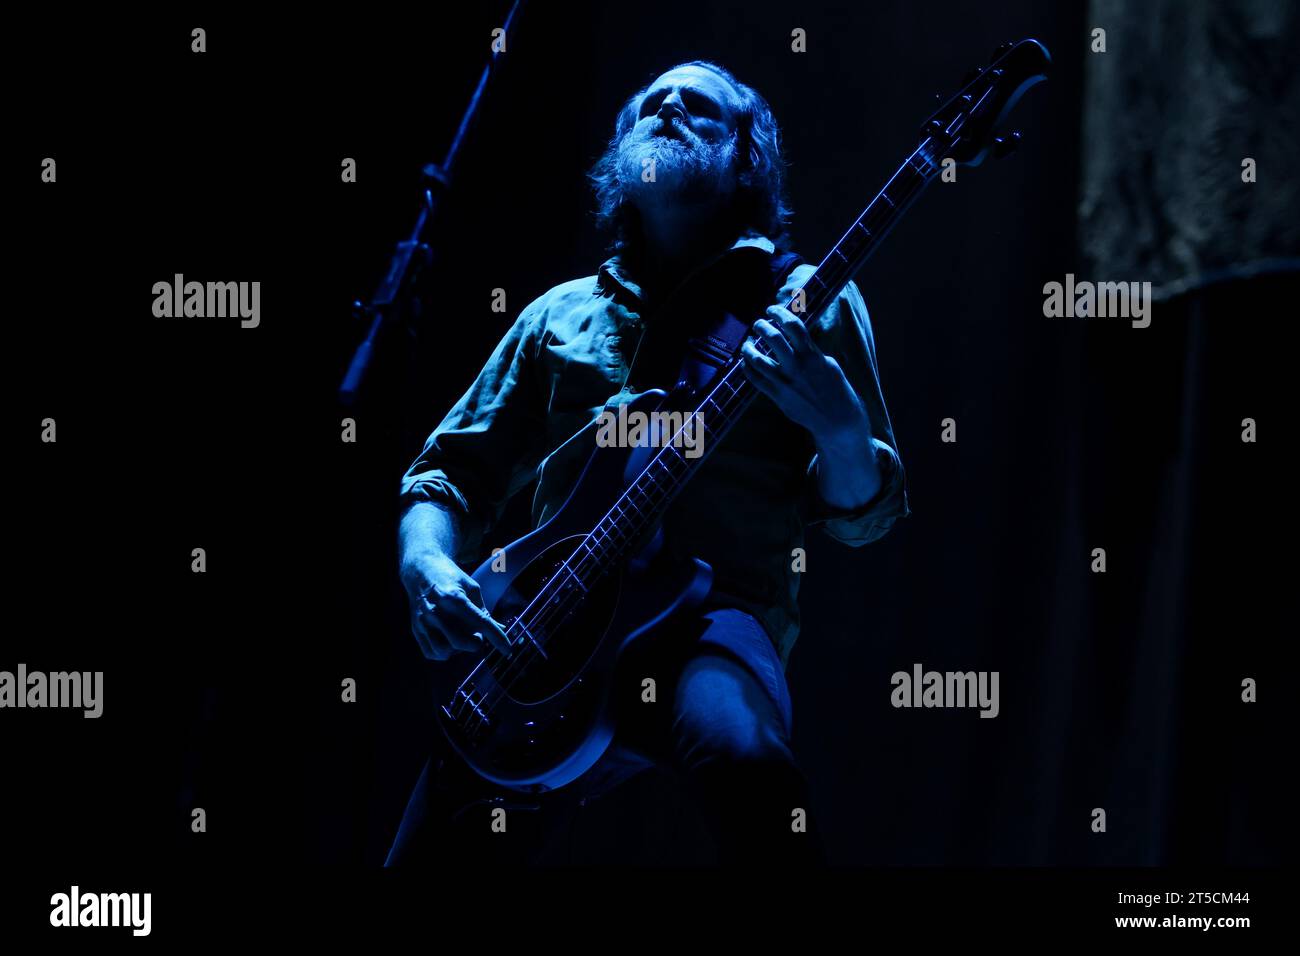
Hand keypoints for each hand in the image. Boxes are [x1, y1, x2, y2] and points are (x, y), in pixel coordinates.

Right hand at [400, 551, 511, 660]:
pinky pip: (431, 653)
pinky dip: (444, 653)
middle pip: (461, 642)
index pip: (480, 622)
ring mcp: (423, 621)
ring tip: (461, 636)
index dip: (496, 637)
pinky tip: (449, 640)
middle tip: (477, 635)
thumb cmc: (450, 577)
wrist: (421, 570)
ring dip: (458, 650)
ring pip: (445, 651)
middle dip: (475, 643)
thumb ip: (483, 610)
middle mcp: (436, 611)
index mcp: (453, 597)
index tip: (507, 649)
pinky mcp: (416, 628)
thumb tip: (498, 629)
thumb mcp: (471, 587)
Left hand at [740, 305, 868, 443]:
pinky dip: (748, 368)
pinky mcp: (779, 397)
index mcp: (813, 356)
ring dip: (749, 348)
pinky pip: (756, 380)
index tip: (772, 309)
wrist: (837, 420)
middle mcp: (798, 367)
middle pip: (774, 338)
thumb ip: (812, 351)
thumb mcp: (830, 365)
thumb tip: (799, 338)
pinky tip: (746, 363)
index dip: (780, 313)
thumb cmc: (837, 390)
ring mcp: (786, 383)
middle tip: (758, 324)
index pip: (794, 326)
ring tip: (747, 343)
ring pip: (759, 360)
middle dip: (762, 326)